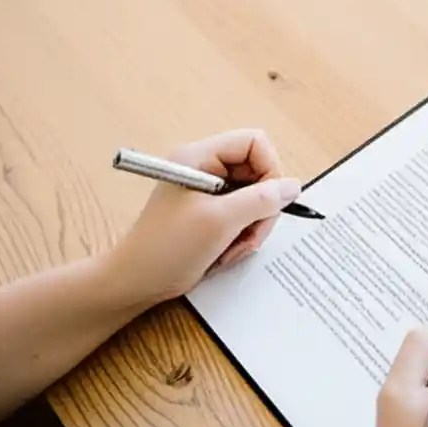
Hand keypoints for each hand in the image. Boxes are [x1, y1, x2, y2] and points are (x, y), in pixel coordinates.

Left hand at [106, 129, 301, 306]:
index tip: (269, 201)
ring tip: (234, 247)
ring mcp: (207, 191)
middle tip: (251, 234)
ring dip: (253, 225)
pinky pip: (243, 214)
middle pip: (257, 170)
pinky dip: (243, 234)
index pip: (253, 143)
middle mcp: (204, 168)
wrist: (134, 283)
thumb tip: (294, 186)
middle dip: (262, 205)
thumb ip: (261, 200)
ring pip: (254, 196)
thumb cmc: (166, 249)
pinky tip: (227, 251)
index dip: (270, 169)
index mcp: (199, 157)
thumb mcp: (220, 222)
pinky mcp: (209, 212)